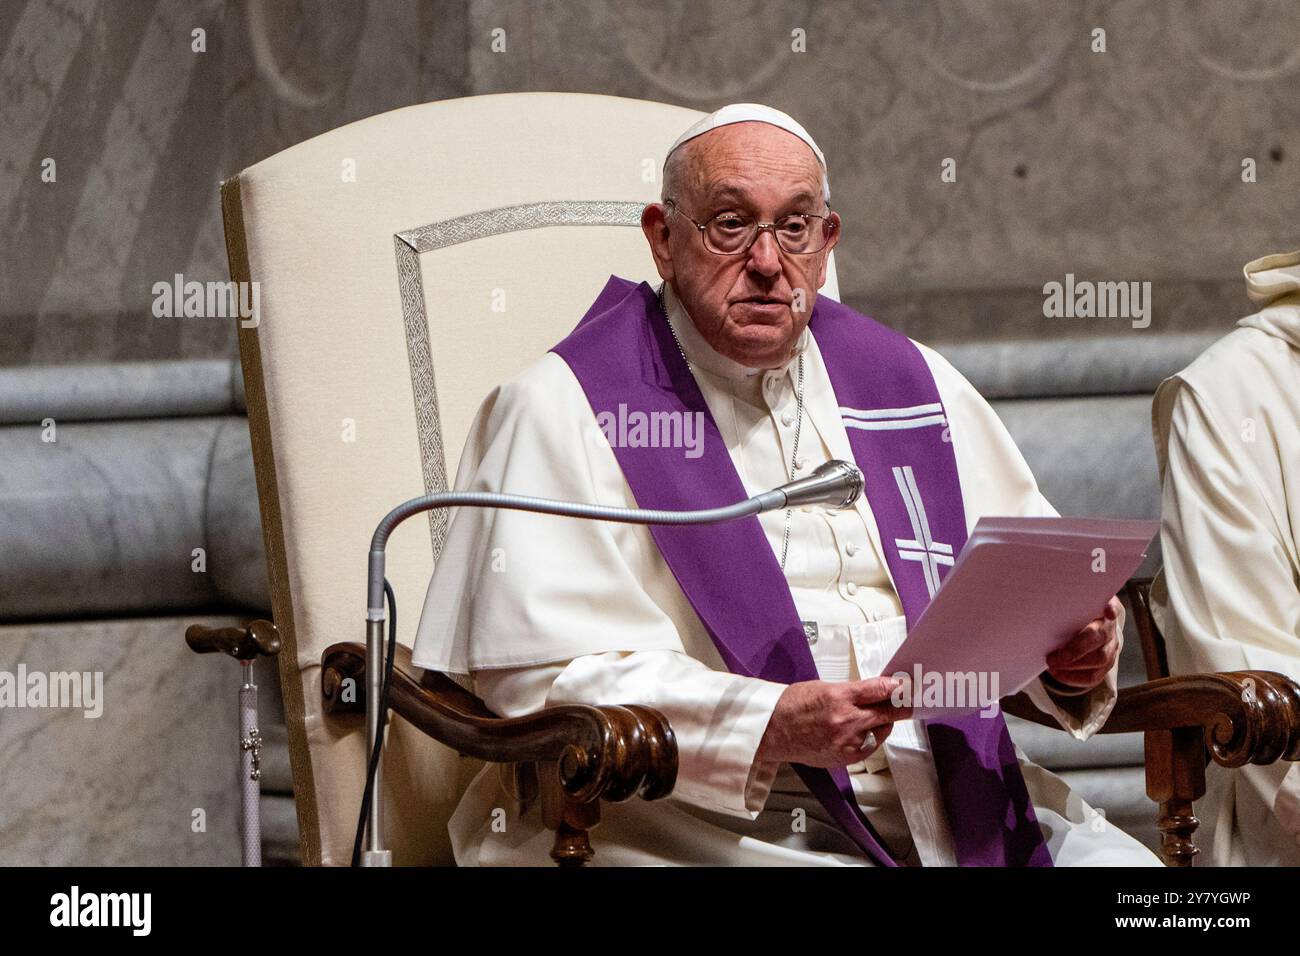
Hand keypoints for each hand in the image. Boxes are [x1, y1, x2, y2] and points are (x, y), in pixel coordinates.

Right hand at [756, 676, 910, 767]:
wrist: (772, 731)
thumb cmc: (793, 705)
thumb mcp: (823, 688)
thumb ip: (851, 692)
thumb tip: (875, 692)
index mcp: (838, 697)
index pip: (876, 690)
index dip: (895, 688)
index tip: (905, 686)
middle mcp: (845, 721)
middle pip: (885, 713)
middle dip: (899, 707)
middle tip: (908, 703)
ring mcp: (846, 742)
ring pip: (879, 732)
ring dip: (882, 723)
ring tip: (876, 716)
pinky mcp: (844, 757)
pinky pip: (869, 747)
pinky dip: (870, 738)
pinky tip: (863, 732)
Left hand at [1044, 596, 1121, 692]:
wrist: (1086, 627)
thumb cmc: (1072, 613)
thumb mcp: (1069, 605)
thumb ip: (1062, 604)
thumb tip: (1039, 606)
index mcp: (1102, 609)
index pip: (1112, 606)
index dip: (1110, 609)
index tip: (1107, 612)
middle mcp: (1110, 629)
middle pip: (1100, 638)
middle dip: (1077, 649)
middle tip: (1055, 656)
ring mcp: (1111, 648)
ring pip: (1100, 660)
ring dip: (1073, 666)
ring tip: (1052, 664)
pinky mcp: (1106, 665)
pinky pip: (1094, 676)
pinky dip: (1073, 678)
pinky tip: (1057, 673)